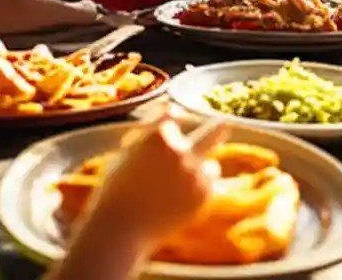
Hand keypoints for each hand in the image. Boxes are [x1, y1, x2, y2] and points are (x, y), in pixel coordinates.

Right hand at [84, 116, 228, 242]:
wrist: (122, 229)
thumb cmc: (117, 190)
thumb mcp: (125, 153)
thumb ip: (148, 132)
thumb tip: (172, 112)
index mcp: (158, 135)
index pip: (174, 114)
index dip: (173, 118)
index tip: (174, 120)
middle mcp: (181, 150)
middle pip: (213, 130)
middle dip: (219, 128)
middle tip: (224, 124)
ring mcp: (195, 173)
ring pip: (212, 165)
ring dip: (202, 171)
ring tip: (181, 188)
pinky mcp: (204, 195)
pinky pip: (211, 187)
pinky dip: (201, 191)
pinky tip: (181, 199)